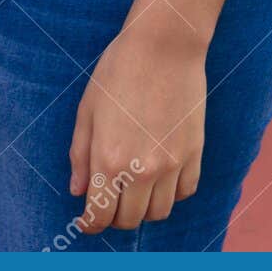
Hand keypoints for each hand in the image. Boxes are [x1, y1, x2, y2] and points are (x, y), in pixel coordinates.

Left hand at [68, 22, 206, 232]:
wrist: (164, 46)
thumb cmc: (118, 71)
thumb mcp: (88, 109)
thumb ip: (80, 154)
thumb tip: (77, 191)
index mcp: (108, 159)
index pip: (99, 215)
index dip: (90, 224)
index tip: (87, 221)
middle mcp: (141, 170)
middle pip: (129, 220)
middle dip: (115, 217)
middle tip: (110, 201)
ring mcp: (171, 164)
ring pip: (159, 212)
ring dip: (144, 208)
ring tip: (136, 189)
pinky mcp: (194, 153)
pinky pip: (184, 192)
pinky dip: (172, 193)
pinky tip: (161, 176)